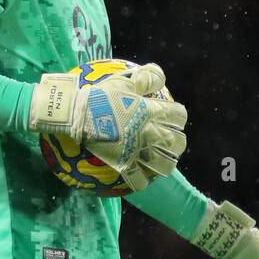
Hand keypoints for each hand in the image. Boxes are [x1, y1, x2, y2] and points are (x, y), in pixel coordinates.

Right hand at [29, 62, 186, 191]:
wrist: (79, 114)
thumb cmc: (101, 95)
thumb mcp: (124, 80)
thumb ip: (146, 77)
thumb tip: (161, 77)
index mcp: (151, 112)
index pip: (178, 115)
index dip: (178, 116)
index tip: (174, 117)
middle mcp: (148, 132)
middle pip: (176, 142)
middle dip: (178, 142)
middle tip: (172, 142)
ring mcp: (137, 150)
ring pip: (163, 164)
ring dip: (167, 164)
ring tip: (164, 163)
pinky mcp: (124, 164)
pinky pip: (138, 180)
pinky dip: (141, 181)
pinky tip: (140, 179)